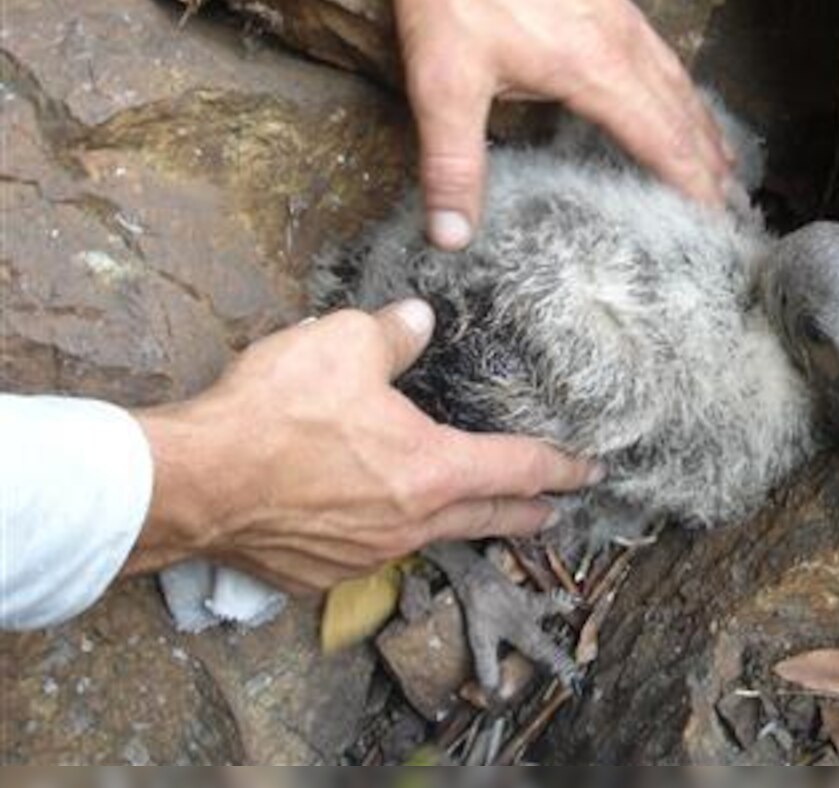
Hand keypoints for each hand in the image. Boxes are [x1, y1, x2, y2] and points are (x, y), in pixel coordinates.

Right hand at [126, 300, 599, 593]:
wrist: (194, 482)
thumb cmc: (275, 412)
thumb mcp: (342, 345)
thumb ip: (393, 334)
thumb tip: (419, 320)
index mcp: (432, 469)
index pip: (518, 468)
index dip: (560, 467)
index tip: (588, 471)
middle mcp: (411, 523)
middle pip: (489, 519)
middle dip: (528, 513)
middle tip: (553, 510)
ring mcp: (365, 556)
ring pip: (429, 539)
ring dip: (456, 524)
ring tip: (467, 512)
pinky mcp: (319, 574)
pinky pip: (368, 553)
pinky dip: (384, 534)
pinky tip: (372, 520)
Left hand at [394, 0, 732, 249]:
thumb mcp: (442, 83)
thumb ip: (451, 163)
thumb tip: (451, 235)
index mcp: (595, 72)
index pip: (660, 142)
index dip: (689, 186)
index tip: (713, 223)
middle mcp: (622, 47)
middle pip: (682, 117)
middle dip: (710, 167)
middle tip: (732, 209)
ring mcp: (621, 21)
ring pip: (679, 85)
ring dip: (703, 130)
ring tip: (724, 165)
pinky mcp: (610, 3)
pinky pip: (664, 58)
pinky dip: (683, 92)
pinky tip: (679, 99)